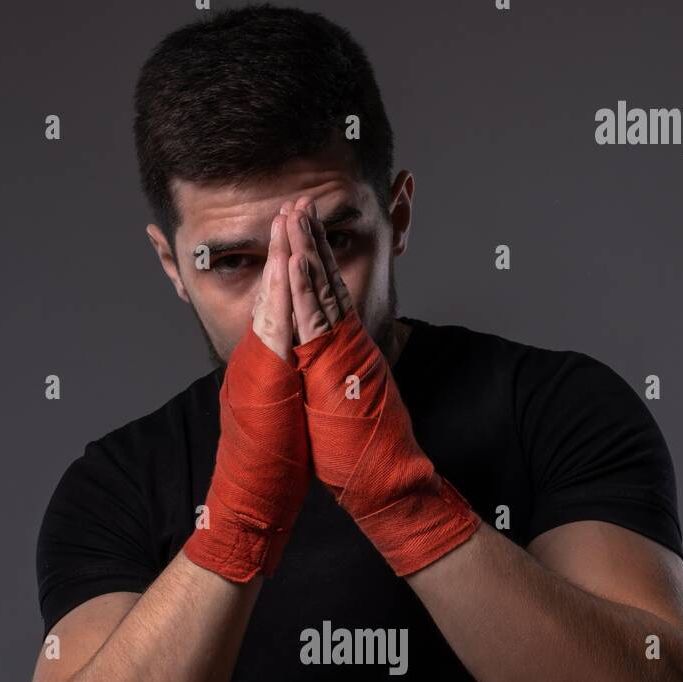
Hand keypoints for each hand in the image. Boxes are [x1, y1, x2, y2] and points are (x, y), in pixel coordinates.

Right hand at [182, 208, 310, 581]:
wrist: (250, 503)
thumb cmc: (270, 469)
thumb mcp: (280, 417)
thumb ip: (281, 388)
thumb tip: (292, 372)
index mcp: (267, 365)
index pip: (279, 306)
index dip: (288, 268)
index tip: (297, 231)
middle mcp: (258, 359)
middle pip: (273, 292)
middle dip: (284, 246)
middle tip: (292, 202)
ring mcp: (258, 366)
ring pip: (272, 301)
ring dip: (282, 256)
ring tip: (289, 214)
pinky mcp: (263, 378)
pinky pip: (275, 327)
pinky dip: (282, 294)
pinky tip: (289, 264)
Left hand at [281, 198, 481, 576]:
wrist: (388, 480)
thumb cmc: (364, 454)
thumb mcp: (344, 405)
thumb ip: (338, 380)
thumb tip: (328, 372)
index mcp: (348, 351)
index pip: (330, 296)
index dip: (317, 261)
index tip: (304, 229)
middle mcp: (350, 343)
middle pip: (327, 281)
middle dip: (312, 240)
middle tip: (301, 201)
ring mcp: (345, 350)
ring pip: (322, 290)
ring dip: (307, 250)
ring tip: (294, 212)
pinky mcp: (337, 364)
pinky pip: (318, 316)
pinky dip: (306, 285)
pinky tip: (295, 258)